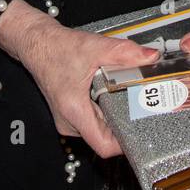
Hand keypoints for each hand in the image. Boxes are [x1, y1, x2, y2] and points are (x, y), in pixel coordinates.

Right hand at [0, 0, 159, 158]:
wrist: (38, 44)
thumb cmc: (57, 48)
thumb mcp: (96, 47)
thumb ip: (125, 52)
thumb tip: (151, 57)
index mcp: (74, 111)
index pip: (104, 146)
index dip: (126, 144)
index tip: (143, 130)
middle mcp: (70, 122)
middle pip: (106, 137)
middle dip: (125, 123)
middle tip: (143, 107)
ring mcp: (70, 121)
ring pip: (100, 130)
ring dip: (115, 116)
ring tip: (128, 97)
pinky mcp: (71, 115)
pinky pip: (94, 122)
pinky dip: (106, 110)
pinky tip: (112, 94)